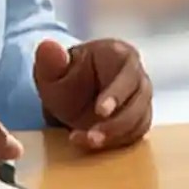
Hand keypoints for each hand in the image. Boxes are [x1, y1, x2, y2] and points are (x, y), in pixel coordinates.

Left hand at [33, 39, 152, 150]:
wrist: (70, 96)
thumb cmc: (65, 77)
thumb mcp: (52, 70)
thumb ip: (50, 59)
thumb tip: (48, 45)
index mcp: (120, 55)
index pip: (128, 73)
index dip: (117, 93)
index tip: (100, 111)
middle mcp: (136, 76)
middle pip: (139, 99)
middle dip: (117, 122)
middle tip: (92, 136)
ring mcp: (140, 99)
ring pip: (139, 119)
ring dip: (116, 135)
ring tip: (88, 142)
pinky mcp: (139, 119)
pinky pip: (136, 133)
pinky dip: (117, 142)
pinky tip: (93, 144)